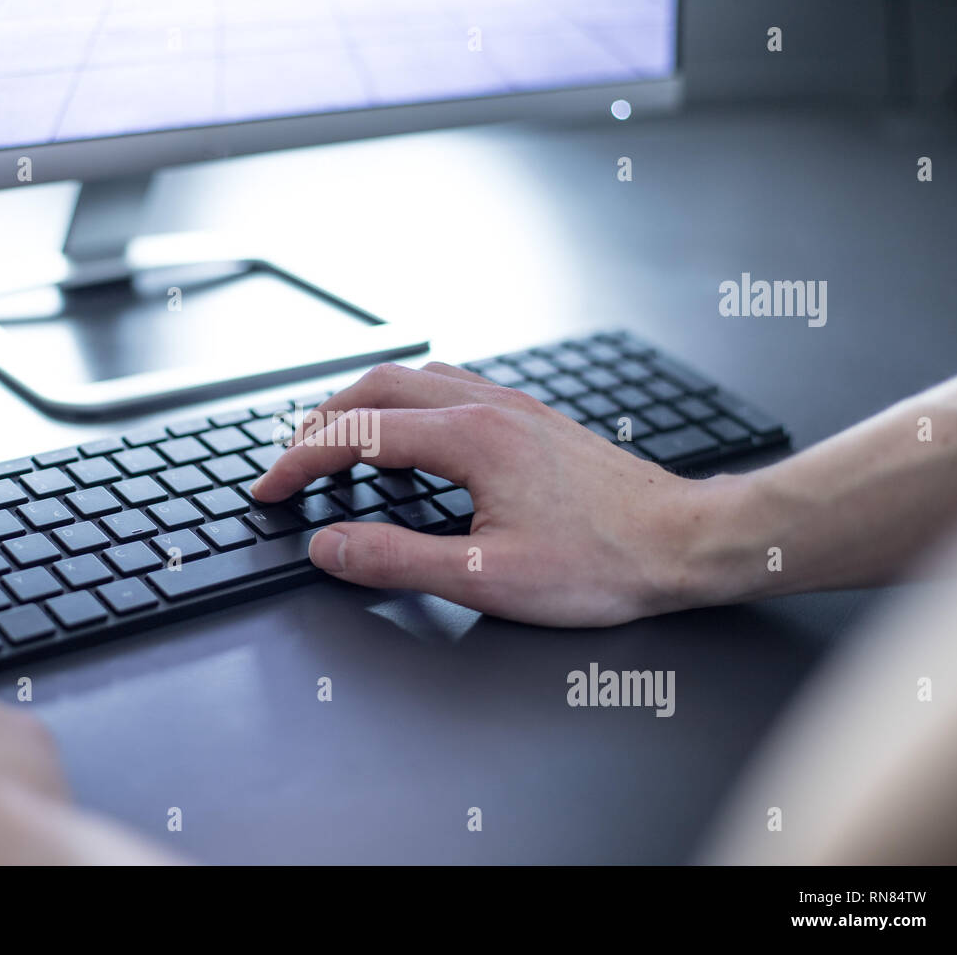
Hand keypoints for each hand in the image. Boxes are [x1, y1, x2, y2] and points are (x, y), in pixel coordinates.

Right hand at [250, 362, 741, 626]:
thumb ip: (395, 559)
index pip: (357, 433)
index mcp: (470, 439)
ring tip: (333, 437)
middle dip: (319, 421)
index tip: (270, 490)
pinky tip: (409, 428)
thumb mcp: (485, 579)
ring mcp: (513, 406)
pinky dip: (404, 398)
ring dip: (360, 401)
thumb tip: (328, 543)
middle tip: (289, 462)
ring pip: (414, 378)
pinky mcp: (532, 419)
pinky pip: (449, 384)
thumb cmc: (603, 563)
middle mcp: (488, 407)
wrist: (686, 541)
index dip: (301, 462)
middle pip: (376, 387)